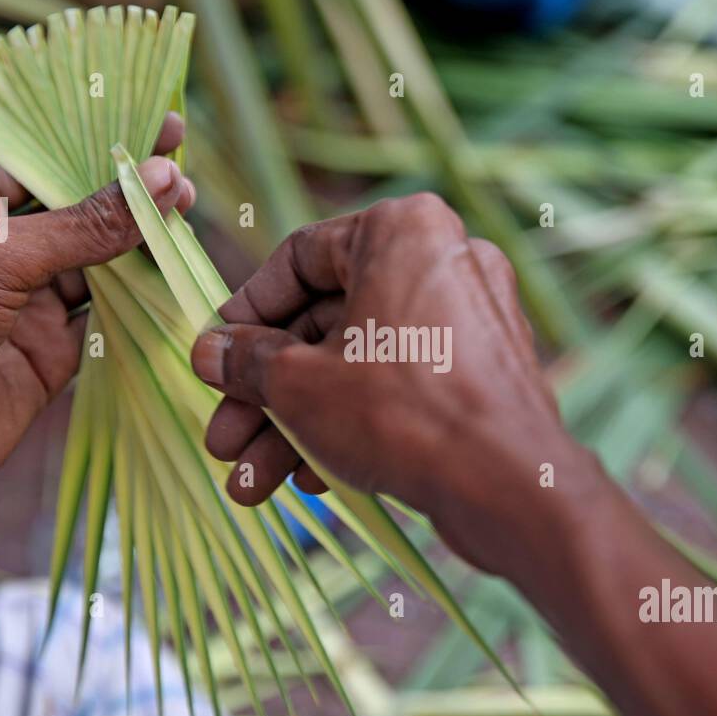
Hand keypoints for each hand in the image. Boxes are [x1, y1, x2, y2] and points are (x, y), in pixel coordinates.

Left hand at [0, 115, 193, 545]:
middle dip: (124, 193)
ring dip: (137, 244)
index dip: (92, 145)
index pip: (34, 162)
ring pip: (93, 265)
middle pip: (71, 212)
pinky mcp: (45, 355)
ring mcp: (18, 306)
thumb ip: (87, 223)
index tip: (152, 128)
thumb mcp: (0, 254)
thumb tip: (164, 180)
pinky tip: (174, 273)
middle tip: (183, 171)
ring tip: (187, 213)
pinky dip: (138, 301)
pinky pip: (101, 320)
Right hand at [190, 193, 589, 580]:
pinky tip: (311, 482)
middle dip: (266, 394)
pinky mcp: (483, 372)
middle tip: (223, 442)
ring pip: (359, 364)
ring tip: (251, 485)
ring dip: (299, 424)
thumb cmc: (399, 412)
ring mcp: (470, 319)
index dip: (245, 314)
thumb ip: (248, 361)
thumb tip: (209, 352)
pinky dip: (354, 425)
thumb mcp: (299, 384)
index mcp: (401, 230)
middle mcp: (443, 260)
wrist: (507, 483)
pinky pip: (402, 387)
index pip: (299, 258)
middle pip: (326, 323)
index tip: (214, 358)